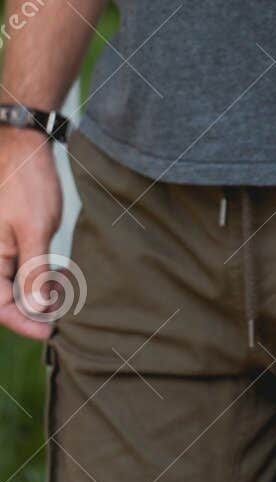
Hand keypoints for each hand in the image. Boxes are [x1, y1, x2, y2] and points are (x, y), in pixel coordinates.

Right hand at [0, 131, 63, 339]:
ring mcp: (1, 247)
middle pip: (7, 297)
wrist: (25, 150)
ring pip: (16, 284)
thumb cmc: (27, 185)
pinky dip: (39, 277)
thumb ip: (34, 271)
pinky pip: (22, 267)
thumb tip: (37, 307)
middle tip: (61, 312)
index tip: (49, 331)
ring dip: (38, 294)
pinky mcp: (13, 239)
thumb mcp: (35, 231)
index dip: (22, 322)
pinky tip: (57, 276)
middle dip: (33, 309)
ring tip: (63, 292)